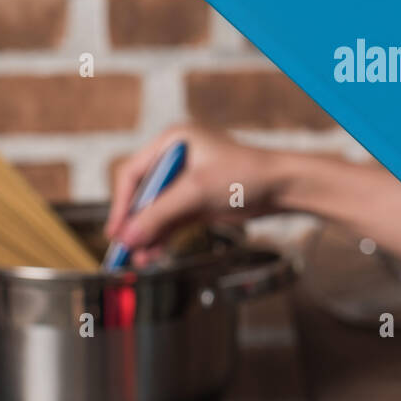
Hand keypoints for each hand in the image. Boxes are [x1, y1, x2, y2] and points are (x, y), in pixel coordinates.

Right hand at [106, 124, 285, 262]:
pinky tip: (153, 254)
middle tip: (123, 249)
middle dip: (134, 223)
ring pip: (157, 211)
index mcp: (172, 141)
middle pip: (143, 194)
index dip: (122, 202)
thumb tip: (128, 237)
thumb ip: (159, 214)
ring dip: (147, 234)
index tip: (117, 230)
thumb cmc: (244, 175)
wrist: (282, 187)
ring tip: (138, 260)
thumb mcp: (196, 192)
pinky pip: (172, 220)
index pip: (134, 172)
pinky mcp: (198, 201)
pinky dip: (162, 237)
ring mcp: (187, 181)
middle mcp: (177, 159)